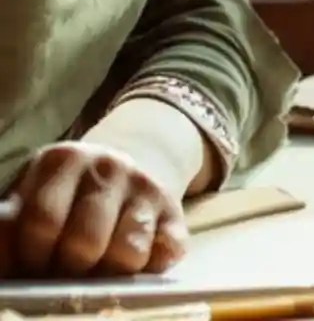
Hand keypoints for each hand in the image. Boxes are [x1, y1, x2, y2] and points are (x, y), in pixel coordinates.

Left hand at [0, 141, 187, 277]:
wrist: (121, 170)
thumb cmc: (64, 197)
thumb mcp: (32, 195)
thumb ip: (12, 223)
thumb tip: (3, 263)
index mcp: (64, 159)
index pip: (41, 220)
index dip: (30, 255)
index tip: (29, 263)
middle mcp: (111, 166)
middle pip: (84, 242)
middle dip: (67, 268)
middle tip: (61, 269)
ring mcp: (147, 188)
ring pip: (127, 253)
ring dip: (106, 272)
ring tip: (94, 268)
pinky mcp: (176, 213)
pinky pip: (165, 254)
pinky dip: (148, 268)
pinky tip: (131, 261)